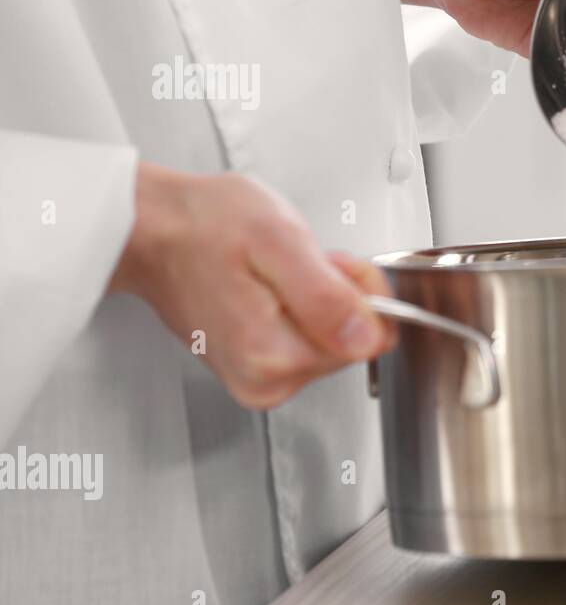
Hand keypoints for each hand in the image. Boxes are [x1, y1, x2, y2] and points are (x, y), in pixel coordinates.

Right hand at [108, 162, 394, 408]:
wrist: (152, 231)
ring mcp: (260, 378)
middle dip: (340, 295)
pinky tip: (270, 287)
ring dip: (320, 300)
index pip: (372, 338)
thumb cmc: (204, 224)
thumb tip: (366, 336)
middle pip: (353, 342)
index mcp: (273, 356)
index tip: (329, 264)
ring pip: (334, 342)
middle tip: (296, 262)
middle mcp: (266, 380)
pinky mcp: (257, 369)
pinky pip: (309, 341)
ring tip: (275, 272)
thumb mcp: (278, 238)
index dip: (363, 291)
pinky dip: (302, 309)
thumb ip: (326, 294)